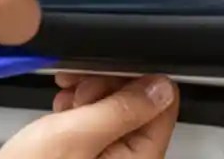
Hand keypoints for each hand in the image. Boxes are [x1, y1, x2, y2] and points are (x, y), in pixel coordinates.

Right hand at [0, 75, 178, 158]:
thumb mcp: (76, 135)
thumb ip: (122, 108)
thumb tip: (160, 86)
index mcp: (139, 158)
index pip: (162, 102)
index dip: (133, 78)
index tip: (103, 72)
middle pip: (138, 103)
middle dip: (106, 86)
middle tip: (77, 90)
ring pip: (114, 110)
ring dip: (89, 96)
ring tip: (65, 103)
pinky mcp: (90, 158)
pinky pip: (96, 125)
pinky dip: (78, 111)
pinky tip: (61, 112)